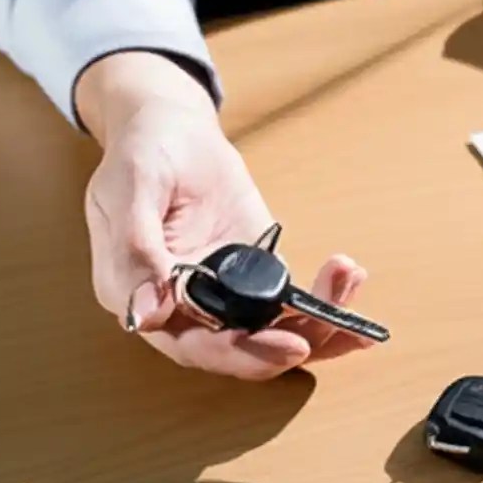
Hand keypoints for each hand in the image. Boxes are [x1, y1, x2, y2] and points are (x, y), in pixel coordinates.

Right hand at [76, 51, 376, 379]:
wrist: (173, 128)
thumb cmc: (143, 155)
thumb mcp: (131, 190)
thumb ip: (136, 250)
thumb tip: (147, 313)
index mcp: (141, 297)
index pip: (192, 344)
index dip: (238, 354)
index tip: (284, 345)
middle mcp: (185, 307)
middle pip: (241, 349)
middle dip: (288, 344)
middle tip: (327, 327)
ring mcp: (226, 293)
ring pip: (274, 332)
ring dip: (318, 324)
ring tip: (347, 281)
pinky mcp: (258, 274)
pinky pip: (292, 304)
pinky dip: (325, 305)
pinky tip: (351, 282)